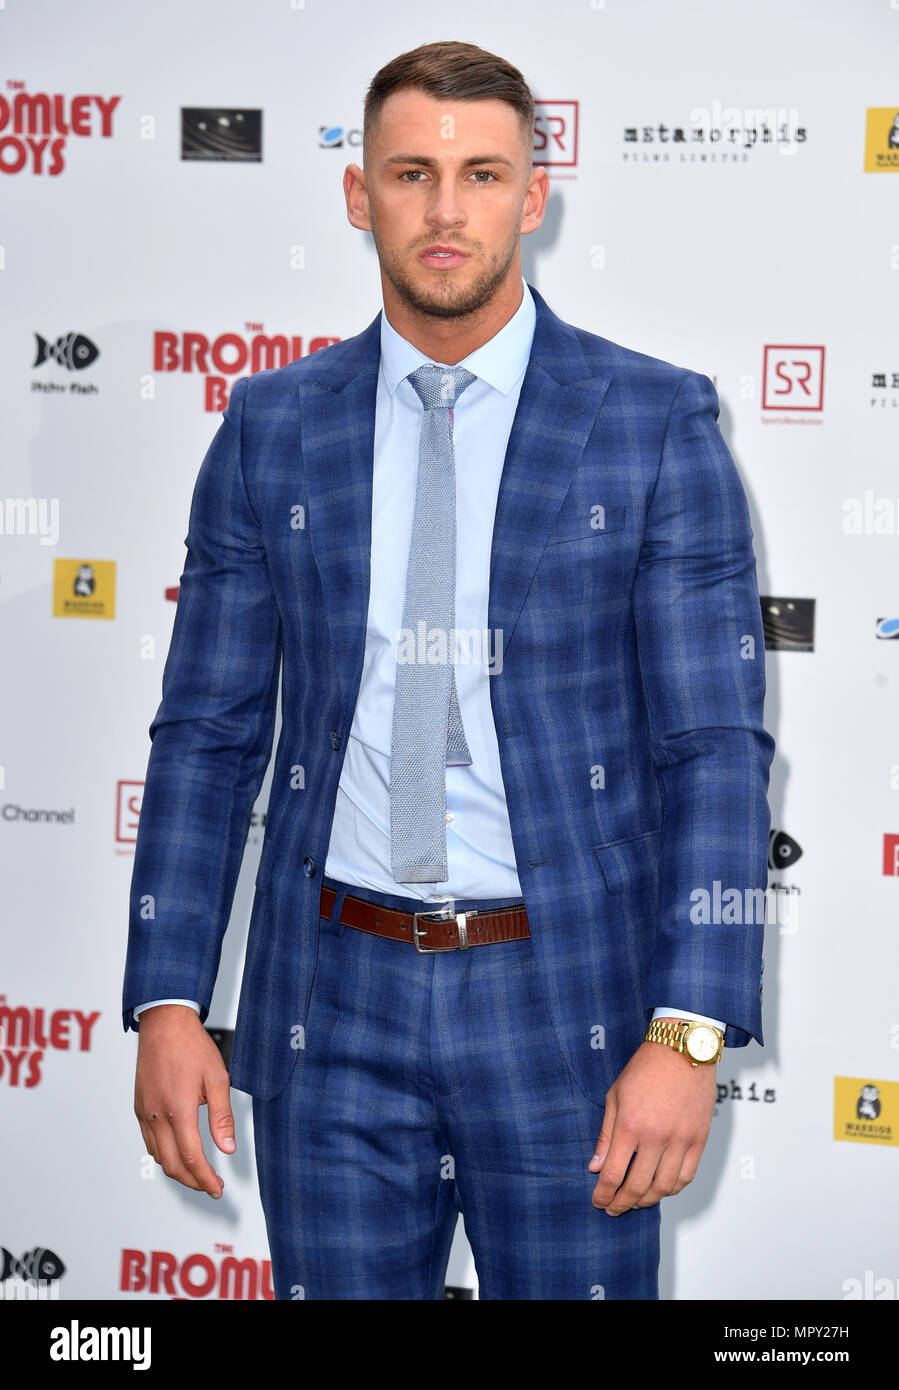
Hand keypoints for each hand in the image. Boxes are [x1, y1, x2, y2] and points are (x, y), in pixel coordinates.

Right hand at [134, 1004, 234, 1197]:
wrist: (164, 1024)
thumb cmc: (191, 1046)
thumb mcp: (217, 1079)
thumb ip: (222, 1117)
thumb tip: (227, 1148)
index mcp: (179, 1109)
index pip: (192, 1158)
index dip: (205, 1179)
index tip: (217, 1189)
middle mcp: (157, 1115)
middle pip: (172, 1164)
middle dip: (193, 1181)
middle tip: (211, 1186)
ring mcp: (144, 1113)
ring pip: (158, 1156)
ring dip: (178, 1170)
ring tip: (198, 1172)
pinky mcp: (138, 1108)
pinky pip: (149, 1142)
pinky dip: (164, 1155)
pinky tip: (178, 1152)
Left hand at [588, 1031, 716, 1215]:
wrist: (681, 1050)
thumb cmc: (644, 1069)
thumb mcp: (615, 1096)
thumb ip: (606, 1135)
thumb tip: (595, 1167)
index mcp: (630, 1126)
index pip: (613, 1174)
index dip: (603, 1194)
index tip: (598, 1201)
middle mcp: (656, 1137)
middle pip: (638, 1187)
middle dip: (622, 1203)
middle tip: (613, 1208)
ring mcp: (681, 1140)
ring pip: (664, 1187)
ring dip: (647, 1200)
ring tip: (635, 1202)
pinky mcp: (699, 1139)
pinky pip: (686, 1176)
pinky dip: (672, 1189)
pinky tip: (660, 1189)